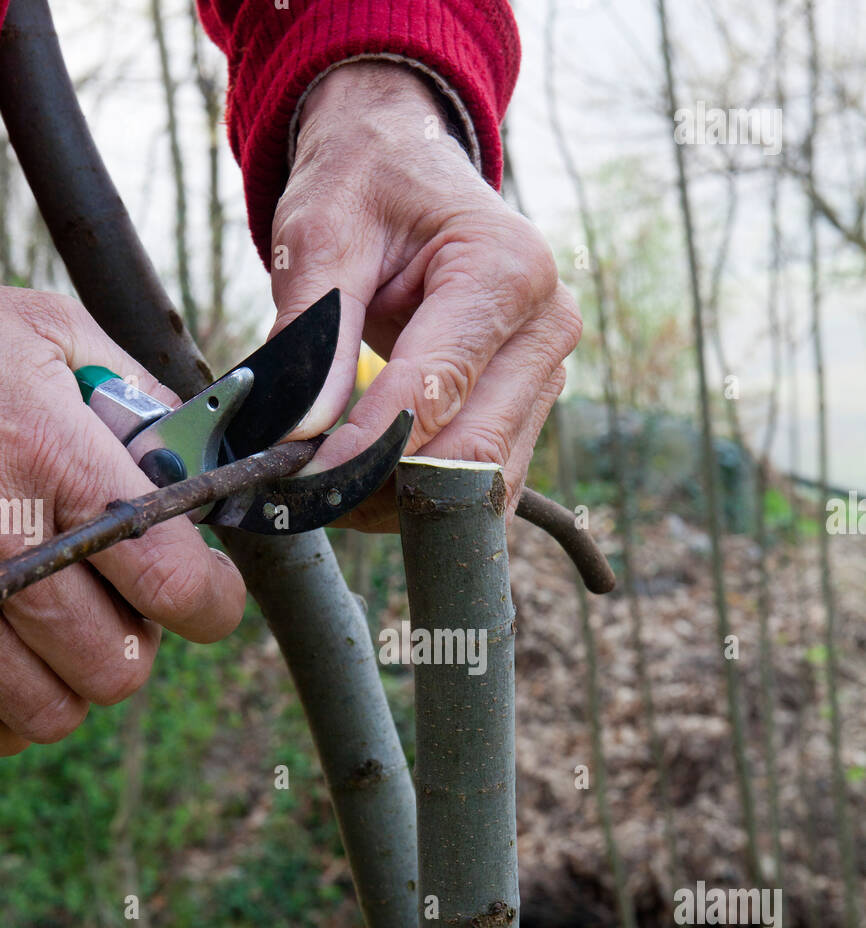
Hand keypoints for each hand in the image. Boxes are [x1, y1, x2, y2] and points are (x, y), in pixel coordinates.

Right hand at [0, 289, 245, 755]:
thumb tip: (206, 465)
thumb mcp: (49, 333)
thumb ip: (138, 401)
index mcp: (47, 457)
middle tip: (120, 600)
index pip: (171, 579)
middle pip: (114, 666)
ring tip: (58, 623)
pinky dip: (8, 706)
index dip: (211, 603)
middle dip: (136, 640)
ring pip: (48, 711)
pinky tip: (9, 651)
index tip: (211, 595)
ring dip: (69, 678)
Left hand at [269, 61, 580, 531]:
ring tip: (333, 494)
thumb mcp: (321, 233)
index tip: (308, 478)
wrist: (405, 167)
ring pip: (487, 480)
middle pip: (475, 448)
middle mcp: (546, 324)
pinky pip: (487, 482)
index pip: (439, 386)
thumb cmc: (364, 188)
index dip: (370, 445)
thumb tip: (304, 431)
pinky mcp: (531, 406)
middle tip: (311, 497)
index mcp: (507, 268)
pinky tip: (370, 489)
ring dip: (407, 504)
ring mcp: (546, 371)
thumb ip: (315, 331)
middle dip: (390, 485)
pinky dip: (428, 500)